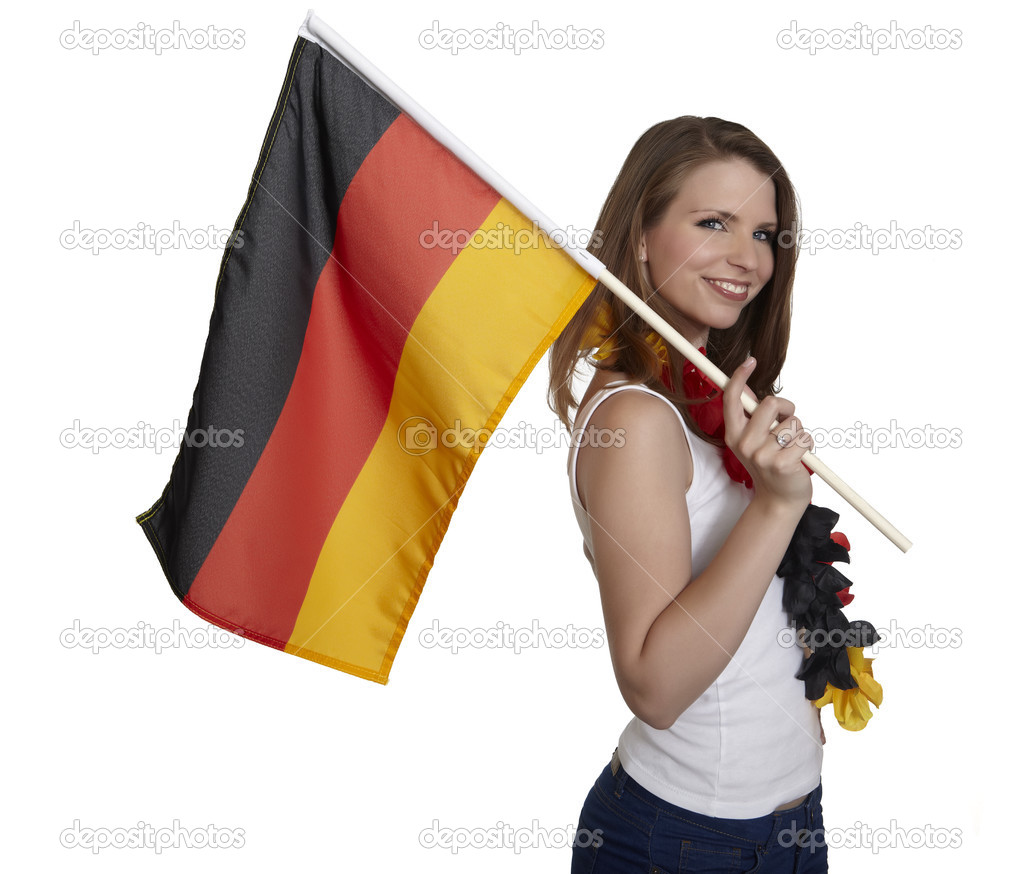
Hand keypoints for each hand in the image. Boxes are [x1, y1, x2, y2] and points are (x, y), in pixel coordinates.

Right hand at [721, 357, 812, 510]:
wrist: (779, 499)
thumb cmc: (769, 463)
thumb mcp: (753, 439)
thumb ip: (749, 414)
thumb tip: (744, 384)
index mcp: (734, 434)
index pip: (732, 399)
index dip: (739, 377)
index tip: (750, 361)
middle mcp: (744, 444)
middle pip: (770, 403)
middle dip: (787, 409)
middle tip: (787, 423)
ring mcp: (761, 455)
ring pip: (793, 422)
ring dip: (799, 431)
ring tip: (792, 447)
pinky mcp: (782, 463)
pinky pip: (804, 438)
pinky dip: (808, 445)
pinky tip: (799, 458)